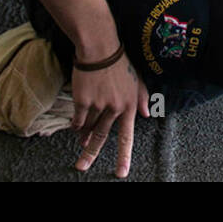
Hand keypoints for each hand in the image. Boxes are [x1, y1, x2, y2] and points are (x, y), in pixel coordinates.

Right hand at [71, 54, 149, 177]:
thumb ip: (142, 97)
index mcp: (130, 104)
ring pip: (89, 128)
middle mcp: (115, 108)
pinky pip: (78, 119)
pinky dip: (76, 124)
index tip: (121, 172)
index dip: (124, 156)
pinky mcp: (83, 101)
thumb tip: (147, 114)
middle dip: (91, 154)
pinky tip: (75, 126)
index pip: (126, 136)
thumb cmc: (119, 62)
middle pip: (102, 137)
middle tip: (82, 167)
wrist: (99, 48)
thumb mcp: (136, 79)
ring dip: (83, 137)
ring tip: (80, 145)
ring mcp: (98, 106)